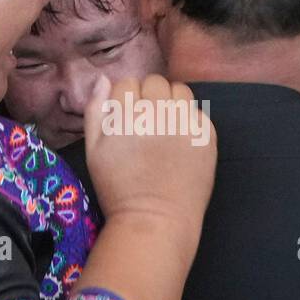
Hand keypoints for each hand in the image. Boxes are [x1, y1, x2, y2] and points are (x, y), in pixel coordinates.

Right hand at [84, 74, 216, 234]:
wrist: (156, 220)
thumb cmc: (119, 189)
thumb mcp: (93, 152)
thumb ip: (95, 111)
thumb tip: (104, 80)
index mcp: (125, 115)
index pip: (127, 83)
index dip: (125, 100)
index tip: (126, 120)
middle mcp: (156, 113)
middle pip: (154, 82)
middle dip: (148, 98)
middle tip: (146, 125)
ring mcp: (185, 123)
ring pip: (179, 91)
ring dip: (171, 102)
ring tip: (166, 128)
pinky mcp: (206, 135)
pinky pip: (198, 112)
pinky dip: (189, 122)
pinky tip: (181, 143)